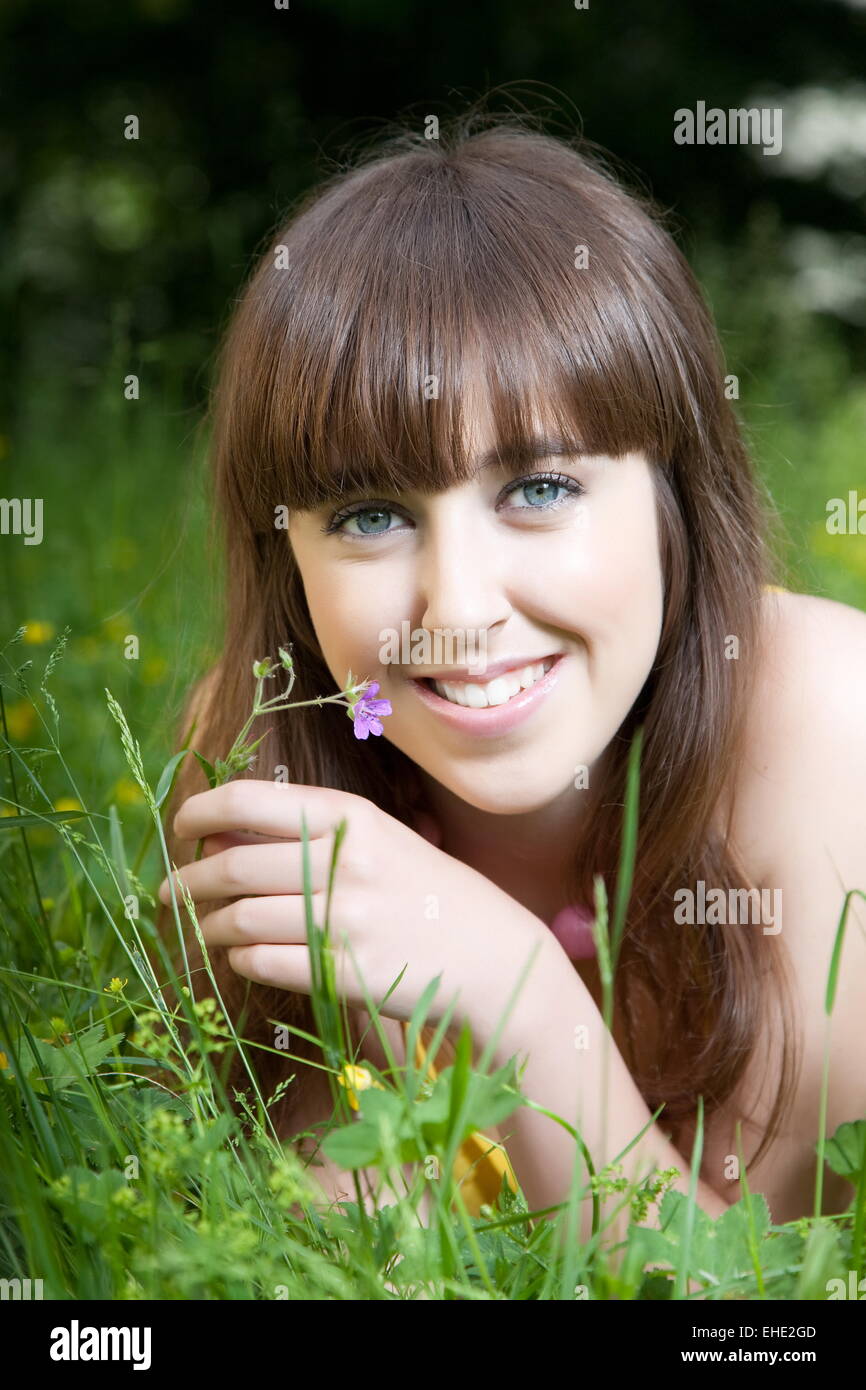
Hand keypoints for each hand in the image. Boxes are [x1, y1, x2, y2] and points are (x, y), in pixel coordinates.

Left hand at [157, 781, 554, 1040]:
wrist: (493, 956)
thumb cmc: (426, 891)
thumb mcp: (376, 840)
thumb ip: (305, 831)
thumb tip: (216, 831)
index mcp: (352, 817)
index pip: (248, 800)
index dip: (199, 811)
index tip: (180, 826)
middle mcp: (346, 862)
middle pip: (232, 866)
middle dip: (188, 878)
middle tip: (172, 890)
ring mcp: (346, 921)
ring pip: (239, 919)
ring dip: (209, 925)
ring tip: (205, 928)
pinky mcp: (346, 973)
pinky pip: (263, 962)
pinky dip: (240, 958)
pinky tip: (243, 955)